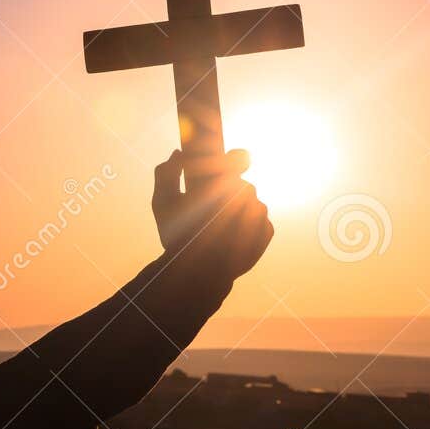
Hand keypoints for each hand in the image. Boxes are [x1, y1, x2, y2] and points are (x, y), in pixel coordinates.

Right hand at [152, 147, 272, 282]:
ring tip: (221, 230)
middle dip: (229, 195)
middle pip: (241, 186)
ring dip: (239, 212)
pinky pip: (259, 223)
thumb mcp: (162, 203)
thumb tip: (178, 154)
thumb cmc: (178, 235)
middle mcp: (247, 192)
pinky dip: (248, 229)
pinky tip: (231, 240)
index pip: (238, 157)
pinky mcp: (268, 231)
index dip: (234, 160)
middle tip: (213, 212)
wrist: (201, 274)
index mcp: (223, 180)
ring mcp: (260, 212)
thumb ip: (166, 172)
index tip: (230, 166)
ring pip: (251, 204)